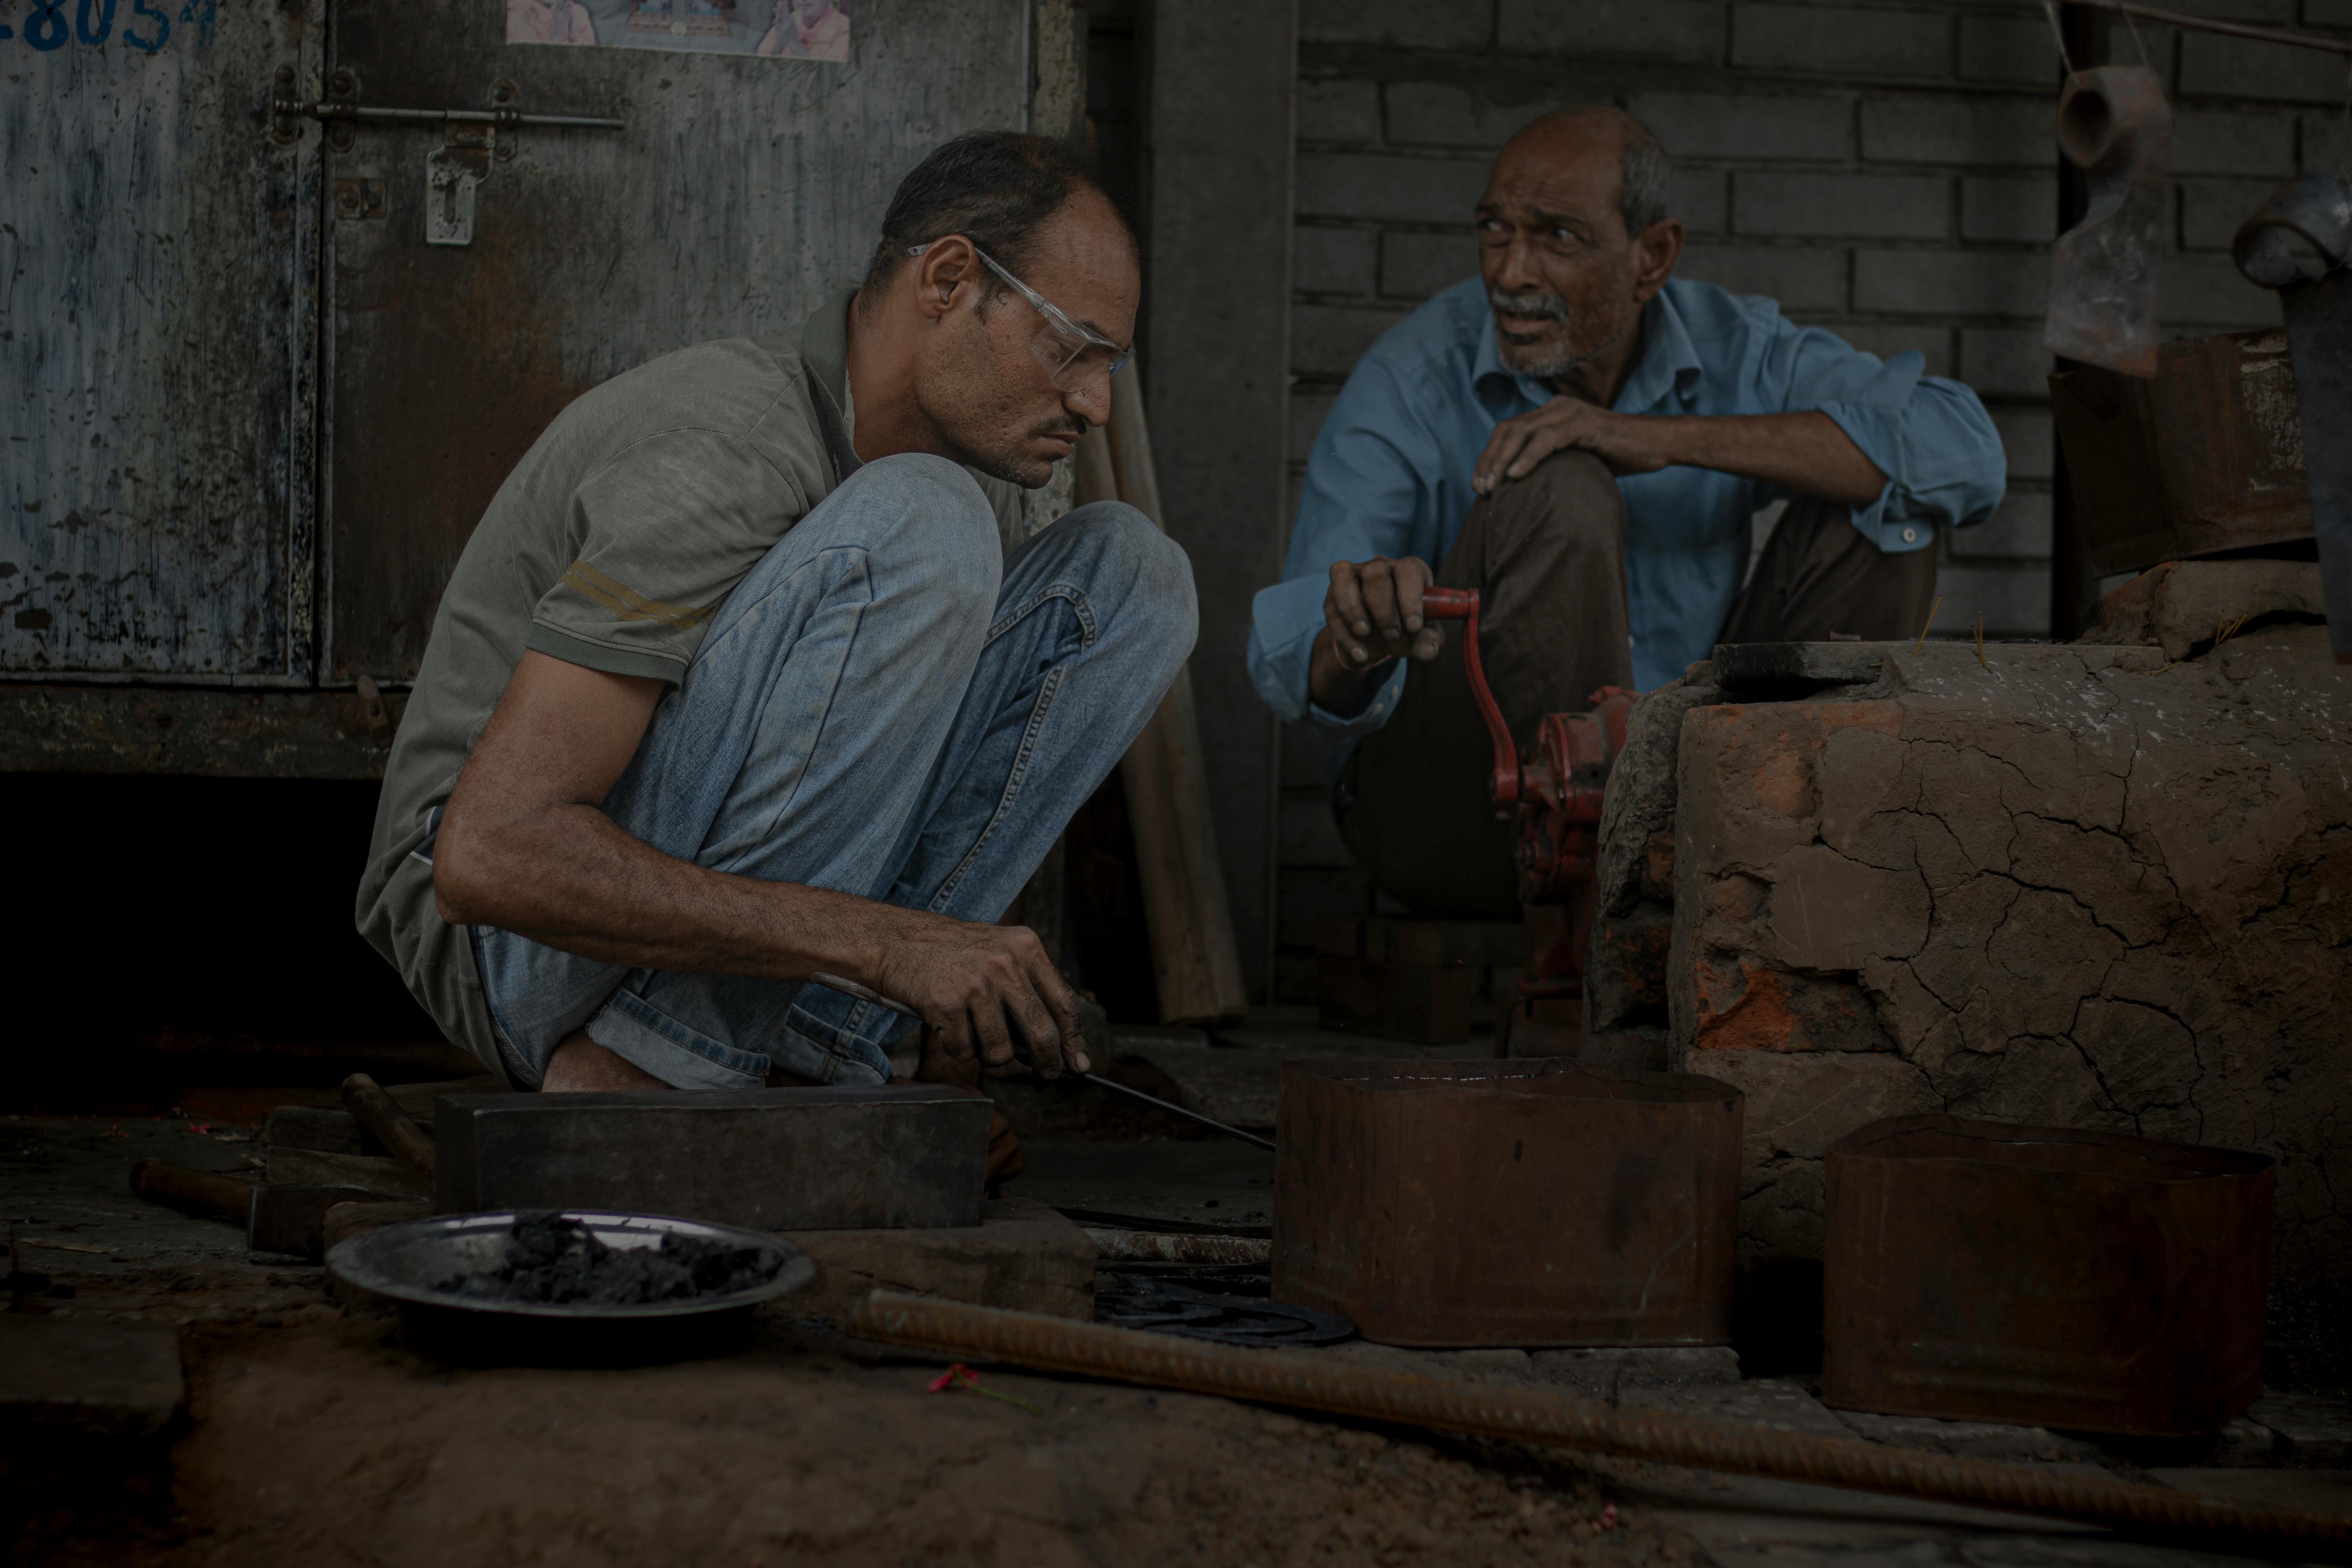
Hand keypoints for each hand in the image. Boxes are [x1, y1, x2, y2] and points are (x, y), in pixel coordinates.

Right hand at [871, 916, 1086, 1078]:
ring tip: (972, 1033)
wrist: (892, 938)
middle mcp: (1005, 963)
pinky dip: (956, 1049)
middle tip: (1043, 1081)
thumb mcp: (997, 949)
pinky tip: (946, 1027)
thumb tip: (1055, 1041)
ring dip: (988, 1056)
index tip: (1078, 1065)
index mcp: (1025, 946)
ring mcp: (976, 984)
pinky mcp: (946, 1003)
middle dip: (1046, 1067)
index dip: (1073, 1040)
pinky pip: (964, 1052)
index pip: (1063, 1002)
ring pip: (1000, 1051)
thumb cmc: (947, 951)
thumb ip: (1026, 984)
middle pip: (1041, 1033)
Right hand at [1323, 556, 1441, 671]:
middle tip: (1392, 634)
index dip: (1410, 598)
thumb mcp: (1420, 639)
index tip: (1413, 627)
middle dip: (1383, 609)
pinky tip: (1359, 653)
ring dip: (1352, 610)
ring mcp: (1354, 574)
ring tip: (1364, 634)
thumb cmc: (1404, 630)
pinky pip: (1331, 605)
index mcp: (1409, 570)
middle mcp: (1381, 566)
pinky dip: (1342, 632)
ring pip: (1344, 578)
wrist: (1376, 640)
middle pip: (1375, 574)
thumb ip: (1427, 642)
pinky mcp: (1334, 590)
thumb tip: (1428, 650)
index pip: (1408, 571)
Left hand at [1473, 397, 1672, 494]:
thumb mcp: (1578, 458)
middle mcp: (1556, 407)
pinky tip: (1515, 475)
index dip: (1489, 456)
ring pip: (1522, 432)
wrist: (1657, 444)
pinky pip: (1548, 438)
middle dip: (1489, 460)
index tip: (1479, 484)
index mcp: (1552, 413)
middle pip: (1508, 429)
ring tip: (1492, 486)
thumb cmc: (1621, 456)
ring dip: (1501, 460)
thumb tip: (1527, 490)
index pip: (1508, 431)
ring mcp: (1570, 412)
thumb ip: (1554, 463)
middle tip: (1479, 489)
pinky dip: (1528, 457)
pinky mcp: (1584, 423)